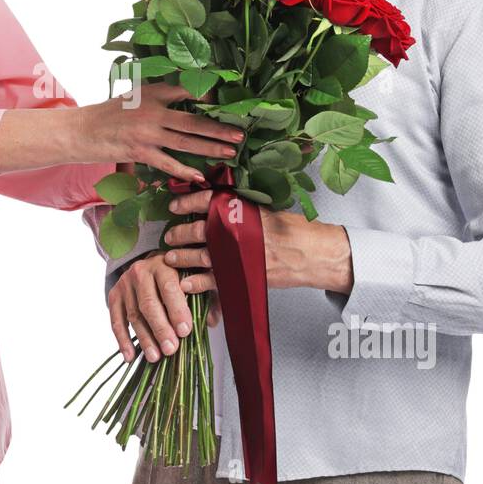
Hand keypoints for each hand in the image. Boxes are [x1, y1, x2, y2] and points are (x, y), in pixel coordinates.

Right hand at [74, 83, 245, 182]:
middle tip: (239, 134)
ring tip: (230, 152)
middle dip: (219, 129)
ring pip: (186, 142)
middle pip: (193, 121)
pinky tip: (200, 175)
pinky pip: (168, 163)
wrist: (81, 130)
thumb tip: (185, 97)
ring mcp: (147, 133)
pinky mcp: (140, 152)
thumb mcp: (133, 96)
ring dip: (210, 148)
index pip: (186, 90)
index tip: (226, 102)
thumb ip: (158, 96)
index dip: (208, 96)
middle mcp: (152, 111)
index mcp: (152, 93)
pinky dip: (185, 171)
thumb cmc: (108, 113)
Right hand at [106, 251, 196, 363]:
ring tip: (155, 357)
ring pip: (134, 315)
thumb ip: (202, 298)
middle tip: (171, 349)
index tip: (185, 332)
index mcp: (164, 265)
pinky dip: (122, 340)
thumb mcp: (190, 278)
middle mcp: (141, 272)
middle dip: (161, 329)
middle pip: (149, 304)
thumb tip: (211, 321)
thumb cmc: (175, 275)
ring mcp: (124, 284)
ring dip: (144, 338)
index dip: (177, 311)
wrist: (149, 263)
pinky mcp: (113, 295)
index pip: (169, 289)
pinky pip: (116, 321)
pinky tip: (130, 356)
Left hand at [163, 188, 354, 293]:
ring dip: (181, 257)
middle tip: (169, 236)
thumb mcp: (266, 210)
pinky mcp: (240, 275)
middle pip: (197, 230)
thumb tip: (217, 205)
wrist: (312, 253)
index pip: (207, 200)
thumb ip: (241, 209)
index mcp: (242, 209)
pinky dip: (195, 283)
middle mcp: (235, 230)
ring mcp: (236, 255)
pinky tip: (185, 283)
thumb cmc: (293, 230)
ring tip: (170, 258)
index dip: (186, 202)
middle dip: (179, 233)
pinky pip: (211, 281)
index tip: (174, 205)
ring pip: (199, 256)